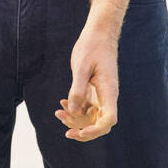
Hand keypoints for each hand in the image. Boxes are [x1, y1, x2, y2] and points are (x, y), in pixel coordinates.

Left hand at [55, 26, 118, 140]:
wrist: (98, 34)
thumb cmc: (92, 47)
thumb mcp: (81, 67)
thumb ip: (77, 89)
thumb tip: (72, 110)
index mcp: (109, 91)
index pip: (108, 119)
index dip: (96, 130)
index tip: (80, 132)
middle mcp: (107, 96)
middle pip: (100, 123)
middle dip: (84, 131)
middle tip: (66, 132)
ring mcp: (101, 95)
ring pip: (91, 117)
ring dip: (75, 120)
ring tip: (58, 113)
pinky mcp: (94, 91)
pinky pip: (85, 107)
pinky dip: (74, 109)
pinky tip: (62, 104)